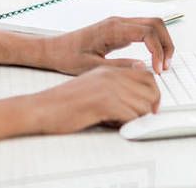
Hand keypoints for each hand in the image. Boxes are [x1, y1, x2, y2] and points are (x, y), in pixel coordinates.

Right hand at [29, 65, 159, 132]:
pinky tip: (113, 124)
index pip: (146, 76)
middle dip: (149, 107)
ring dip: (136, 118)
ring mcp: (108, 87)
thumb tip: (137, 99)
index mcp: (108, 70)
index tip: (150, 106)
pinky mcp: (104, 102)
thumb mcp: (92, 87)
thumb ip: (113, 87)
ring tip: (120, 121)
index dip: (153, 93)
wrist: (43, 108)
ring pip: (144, 105)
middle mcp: (111, 75)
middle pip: (150, 89)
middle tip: (139, 118)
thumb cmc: (64, 103)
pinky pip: (132, 116)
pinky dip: (127, 125)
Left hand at [41, 16, 175, 75]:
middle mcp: (118, 21)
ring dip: (162, 42)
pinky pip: (144, 29)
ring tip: (163, 64)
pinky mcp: (119, 28)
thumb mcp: (93, 67)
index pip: (147, 32)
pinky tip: (153, 58)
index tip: (158, 70)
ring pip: (153, 24)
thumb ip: (119, 67)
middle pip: (156, 23)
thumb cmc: (68, 57)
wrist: (54, 49)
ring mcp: (119, 23)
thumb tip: (142, 67)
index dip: (158, 52)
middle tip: (166, 67)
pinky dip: (154, 42)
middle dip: (166, 44)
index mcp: (112, 29)